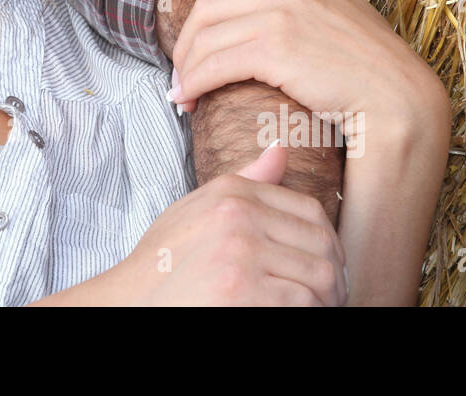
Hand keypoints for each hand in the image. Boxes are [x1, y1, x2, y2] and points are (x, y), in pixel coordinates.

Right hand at [99, 142, 346, 305]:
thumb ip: (245, 181)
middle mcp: (238, 216)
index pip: (310, 209)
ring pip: (318, 276)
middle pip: (321, 243)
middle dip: (335, 275)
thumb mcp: (196, 209)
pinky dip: (308, 313)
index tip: (329, 264)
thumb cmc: (162, 262)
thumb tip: (282, 149)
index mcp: (231, 193)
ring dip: (326, 299)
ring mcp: (241, 253)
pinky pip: (301, 303)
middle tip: (332, 296)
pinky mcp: (242, 291)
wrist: (130, 300)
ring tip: (320, 308)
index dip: (329, 242)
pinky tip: (297, 316)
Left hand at [151, 0, 444, 146]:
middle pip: (208, 9)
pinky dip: (194, 84)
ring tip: (181, 95)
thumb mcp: (356, 7)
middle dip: (184, 44)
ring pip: (206, 39)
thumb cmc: (378, 62)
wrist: (399, 101)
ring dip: (185, 71)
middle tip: (178, 74)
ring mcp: (280, 17)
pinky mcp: (275, 51)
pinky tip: (189, 100)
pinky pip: (216, 65)